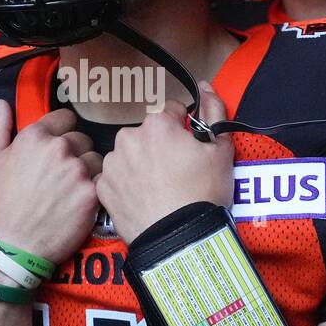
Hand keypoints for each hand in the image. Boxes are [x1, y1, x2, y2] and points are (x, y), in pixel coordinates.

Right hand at [0, 99, 101, 266]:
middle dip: (74, 152)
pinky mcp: (92, 196)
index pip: (65, 118)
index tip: (57, 146)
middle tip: (60, 174)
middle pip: (82, 139)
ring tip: (70, 189)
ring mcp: (78, 172)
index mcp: (35, 137)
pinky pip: (102, 182)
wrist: (8, 248)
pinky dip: (94, 190)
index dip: (61, 131)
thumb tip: (3, 105)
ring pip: (96, 160)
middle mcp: (60, 149)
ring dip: (87, 170)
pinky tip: (79, 202)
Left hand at [96, 82, 232, 243]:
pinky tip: (143, 198)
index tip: (189, 150)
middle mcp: (128, 138)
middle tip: (175, 173)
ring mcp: (112, 164)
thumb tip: (206, 86)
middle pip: (147, 134)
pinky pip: (116, 178)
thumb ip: (214, 111)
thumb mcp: (221, 150)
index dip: (183, 130)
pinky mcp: (103, 188)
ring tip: (158, 188)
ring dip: (140, 164)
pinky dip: (126, 185)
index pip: (171, 113)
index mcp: (157, 124)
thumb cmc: (203, 194)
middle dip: (159, 147)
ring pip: (129, 155)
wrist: (180, 238)